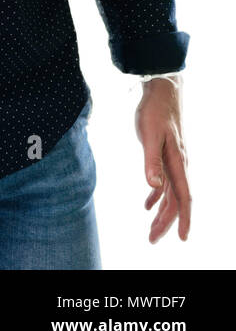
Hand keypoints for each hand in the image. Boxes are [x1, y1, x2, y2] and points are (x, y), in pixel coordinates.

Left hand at [136, 75, 190, 242]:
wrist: (161, 90)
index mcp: (178, 163)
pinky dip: (156, 197)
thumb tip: (154, 187)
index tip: (183, 238)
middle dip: (166, 223)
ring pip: (170, 195)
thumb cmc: (154, 111)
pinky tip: (147, 206)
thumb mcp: (149, 135)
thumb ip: (150, 161)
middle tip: (152, 240)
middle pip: (176, 201)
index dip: (184, 219)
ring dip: (161, 213)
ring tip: (151, 231)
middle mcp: (179, 166)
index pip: (184, 198)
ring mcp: (172, 161)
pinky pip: (163, 183)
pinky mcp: (164, 155)